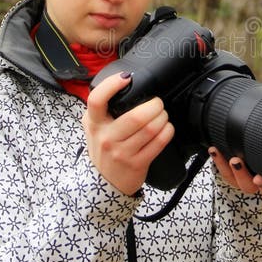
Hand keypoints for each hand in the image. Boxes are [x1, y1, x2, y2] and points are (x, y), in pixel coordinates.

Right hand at [83, 73, 174, 195]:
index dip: (111, 85)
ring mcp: (120, 152)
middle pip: (136, 116)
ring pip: (150, 129)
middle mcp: (106, 137)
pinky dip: (167, 132)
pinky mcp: (136, 164)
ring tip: (163, 115)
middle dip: (154, 106)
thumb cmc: (103, 149)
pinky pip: (158, 143)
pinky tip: (167, 128)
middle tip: (158, 103)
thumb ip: (102, 107)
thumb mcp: (94, 127)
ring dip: (162, 118)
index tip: (126, 78)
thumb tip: (123, 82)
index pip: (97, 100)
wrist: (103, 184)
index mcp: (94, 123)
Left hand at [208, 146, 261, 199]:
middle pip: (248, 187)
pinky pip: (222, 172)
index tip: (260, 178)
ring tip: (221, 153)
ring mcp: (243, 180)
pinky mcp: (231, 175)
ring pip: (232, 180)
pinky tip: (214, 149)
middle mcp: (257, 183)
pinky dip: (218, 160)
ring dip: (226, 166)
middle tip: (237, 161)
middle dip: (241, 174)